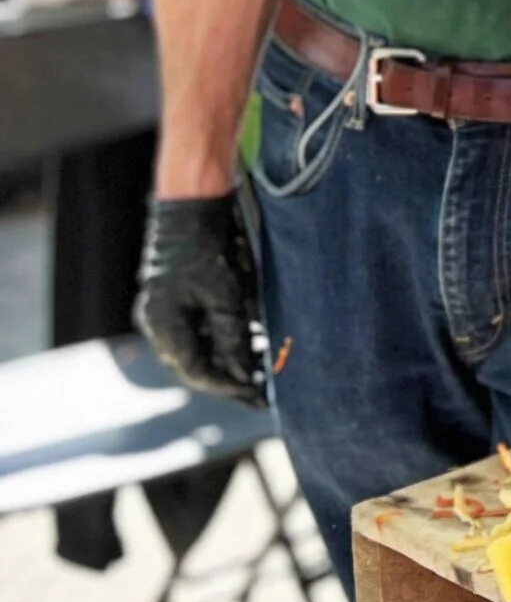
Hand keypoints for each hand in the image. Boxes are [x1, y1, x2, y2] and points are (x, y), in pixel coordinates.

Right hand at [134, 193, 267, 405]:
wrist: (193, 205)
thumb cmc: (209, 248)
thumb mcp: (227, 295)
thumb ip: (233, 336)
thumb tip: (244, 373)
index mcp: (164, 327)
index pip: (197, 372)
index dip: (228, 385)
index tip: (256, 396)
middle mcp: (157, 324)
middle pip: (193, 364)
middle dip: (228, 377)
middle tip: (261, 390)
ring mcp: (162, 311)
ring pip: (195, 348)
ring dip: (225, 358)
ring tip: (261, 368)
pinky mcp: (173, 299)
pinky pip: (195, 330)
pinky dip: (219, 339)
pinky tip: (246, 340)